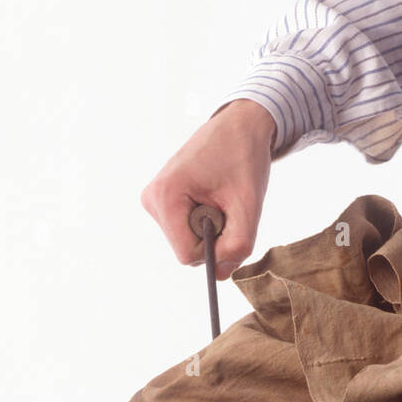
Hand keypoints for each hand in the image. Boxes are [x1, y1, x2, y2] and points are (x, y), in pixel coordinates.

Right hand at [140, 99, 276, 280]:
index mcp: (165, 196)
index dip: (215, 249)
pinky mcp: (163, 201)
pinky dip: (207, 223)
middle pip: (187, 250)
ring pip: (188, 243)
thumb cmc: (243, 157)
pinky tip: (213, 198)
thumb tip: (219, 275)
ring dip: (212, 230)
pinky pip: (188, 231)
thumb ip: (238, 245)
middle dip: (214, 237)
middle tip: (227, 204)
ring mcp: (155, 201)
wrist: (239, 126)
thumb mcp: (248, 205)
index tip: (230, 220)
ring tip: (220, 197)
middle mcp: (153, 199)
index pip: (187, 255)